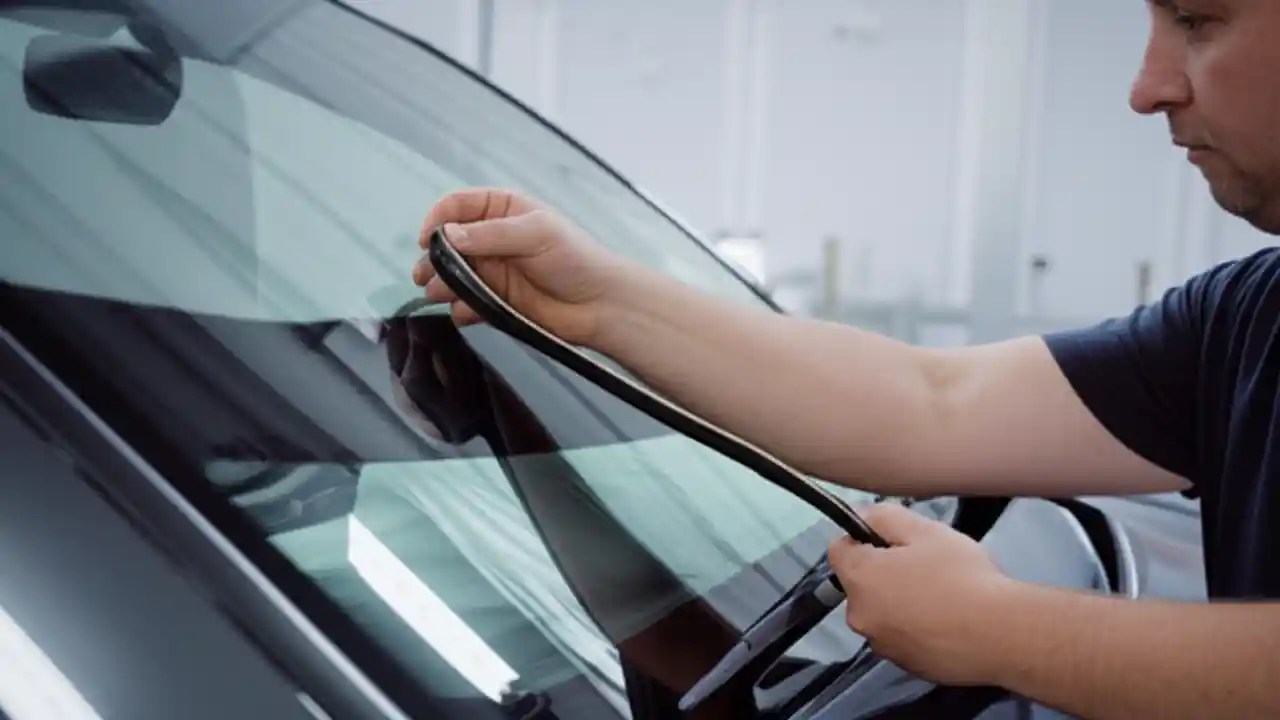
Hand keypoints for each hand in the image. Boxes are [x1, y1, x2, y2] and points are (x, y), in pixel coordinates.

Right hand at [414, 188, 635, 345]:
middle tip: (425, 277)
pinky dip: (459, 309)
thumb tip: (448, 236)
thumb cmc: (573, 259)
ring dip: (440, 285)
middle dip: (434, 259)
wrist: (600, 306)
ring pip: (451, 275)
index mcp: (503, 209)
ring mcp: (492, 272)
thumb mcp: (536, 233)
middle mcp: (492, 239)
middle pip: (448, 244)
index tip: (428, 240)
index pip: (457, 206)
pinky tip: (465, 313)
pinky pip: (465, 304)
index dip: (438, 219)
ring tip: (439, 294)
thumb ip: (491, 234)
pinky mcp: (494, 302)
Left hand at [827, 503, 1017, 685]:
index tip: (895, 541)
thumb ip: (884, 517)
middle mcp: (859, 616)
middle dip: (883, 573)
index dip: (863, 539)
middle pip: (860, 584)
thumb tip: (861, 517)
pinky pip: (901, 638)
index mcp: (859, 578)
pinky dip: (915, 629)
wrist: (1001, 634)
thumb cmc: (961, 575)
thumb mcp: (924, 530)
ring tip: (941, 598)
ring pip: (881, 612)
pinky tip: (947, 625)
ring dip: (898, 603)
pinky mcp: (905, 667)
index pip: (838, 549)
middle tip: (925, 567)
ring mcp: (881, 646)